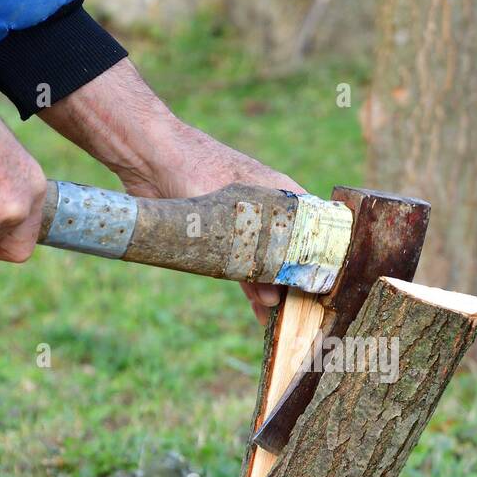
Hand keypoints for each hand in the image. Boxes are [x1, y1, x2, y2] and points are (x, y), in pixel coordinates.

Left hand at [39, 58, 304, 322]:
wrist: (149, 155)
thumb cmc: (195, 169)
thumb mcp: (228, 212)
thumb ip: (250, 256)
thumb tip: (270, 296)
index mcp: (280, 193)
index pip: (315, 230)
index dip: (321, 259)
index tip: (328, 289)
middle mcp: (267, 210)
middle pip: (291, 252)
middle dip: (296, 283)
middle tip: (304, 315)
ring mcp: (244, 223)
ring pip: (266, 263)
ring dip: (273, 290)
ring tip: (283, 321)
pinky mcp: (219, 235)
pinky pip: (241, 267)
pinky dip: (251, 289)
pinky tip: (261, 312)